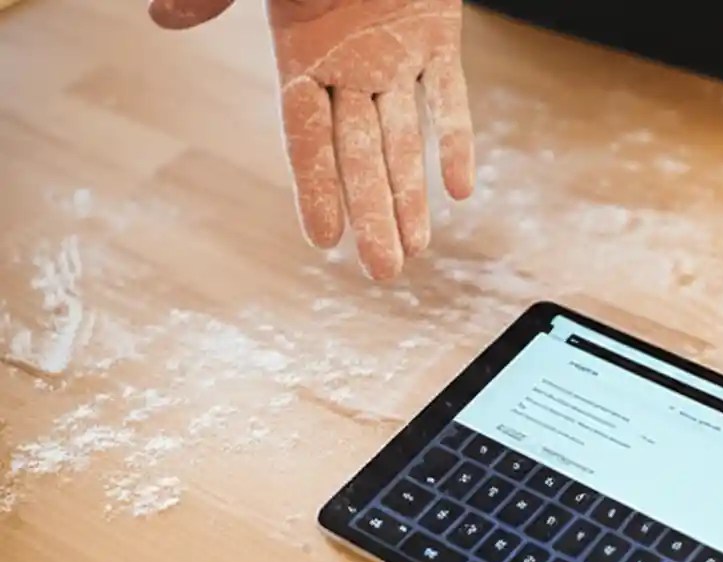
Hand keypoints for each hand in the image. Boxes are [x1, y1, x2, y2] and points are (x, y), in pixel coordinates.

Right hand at [150, 0, 473, 280]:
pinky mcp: (437, 38)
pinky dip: (455, 140)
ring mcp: (394, 55)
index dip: (316, 186)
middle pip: (361, 155)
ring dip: (412, 194)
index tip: (323, 240)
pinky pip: (448, 97)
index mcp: (300, 53)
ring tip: (416, 251)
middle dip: (374, 213)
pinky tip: (461, 191)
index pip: (306, 137)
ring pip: (405, 139)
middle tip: (384, 274)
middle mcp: (348, 67)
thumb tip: (160, 16)